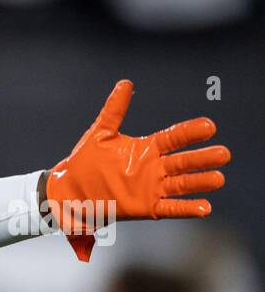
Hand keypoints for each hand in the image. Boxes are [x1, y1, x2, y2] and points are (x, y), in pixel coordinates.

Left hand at [46, 79, 229, 261]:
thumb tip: (125, 83)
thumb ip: (114, 110)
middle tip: (223, 154)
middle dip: (203, 158)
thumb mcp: (100, 134)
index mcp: (146, 149)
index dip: (190, 133)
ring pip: (182, 184)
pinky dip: (186, 208)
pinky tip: (205, 207)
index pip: (174, 138)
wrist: (68, 192)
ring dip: (200, 182)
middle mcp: (154, 168)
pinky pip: (170, 208)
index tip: (209, 126)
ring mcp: (151, 188)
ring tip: (218, 178)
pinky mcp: (146, 208)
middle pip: (184, 162)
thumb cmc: (84, 162)